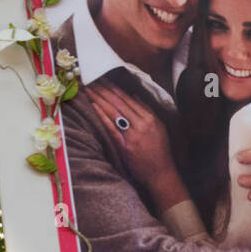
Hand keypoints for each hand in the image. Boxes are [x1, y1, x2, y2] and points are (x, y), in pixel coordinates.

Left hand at [87, 80, 189, 213]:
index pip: (129, 99)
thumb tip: (134, 96)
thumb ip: (147, 111)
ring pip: (114, 111)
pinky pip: (111, 127)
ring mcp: (133, 134)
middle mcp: (143, 124)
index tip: (104, 79)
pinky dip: (102, 115)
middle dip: (104, 89)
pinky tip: (94, 105)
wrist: (161, 173)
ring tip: (89, 88)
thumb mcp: (159, 128)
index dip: (115, 88)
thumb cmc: (160, 152)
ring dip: (100, 98)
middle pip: (120, 102)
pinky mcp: (125, 145)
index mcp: (151, 118)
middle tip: (92, 78)